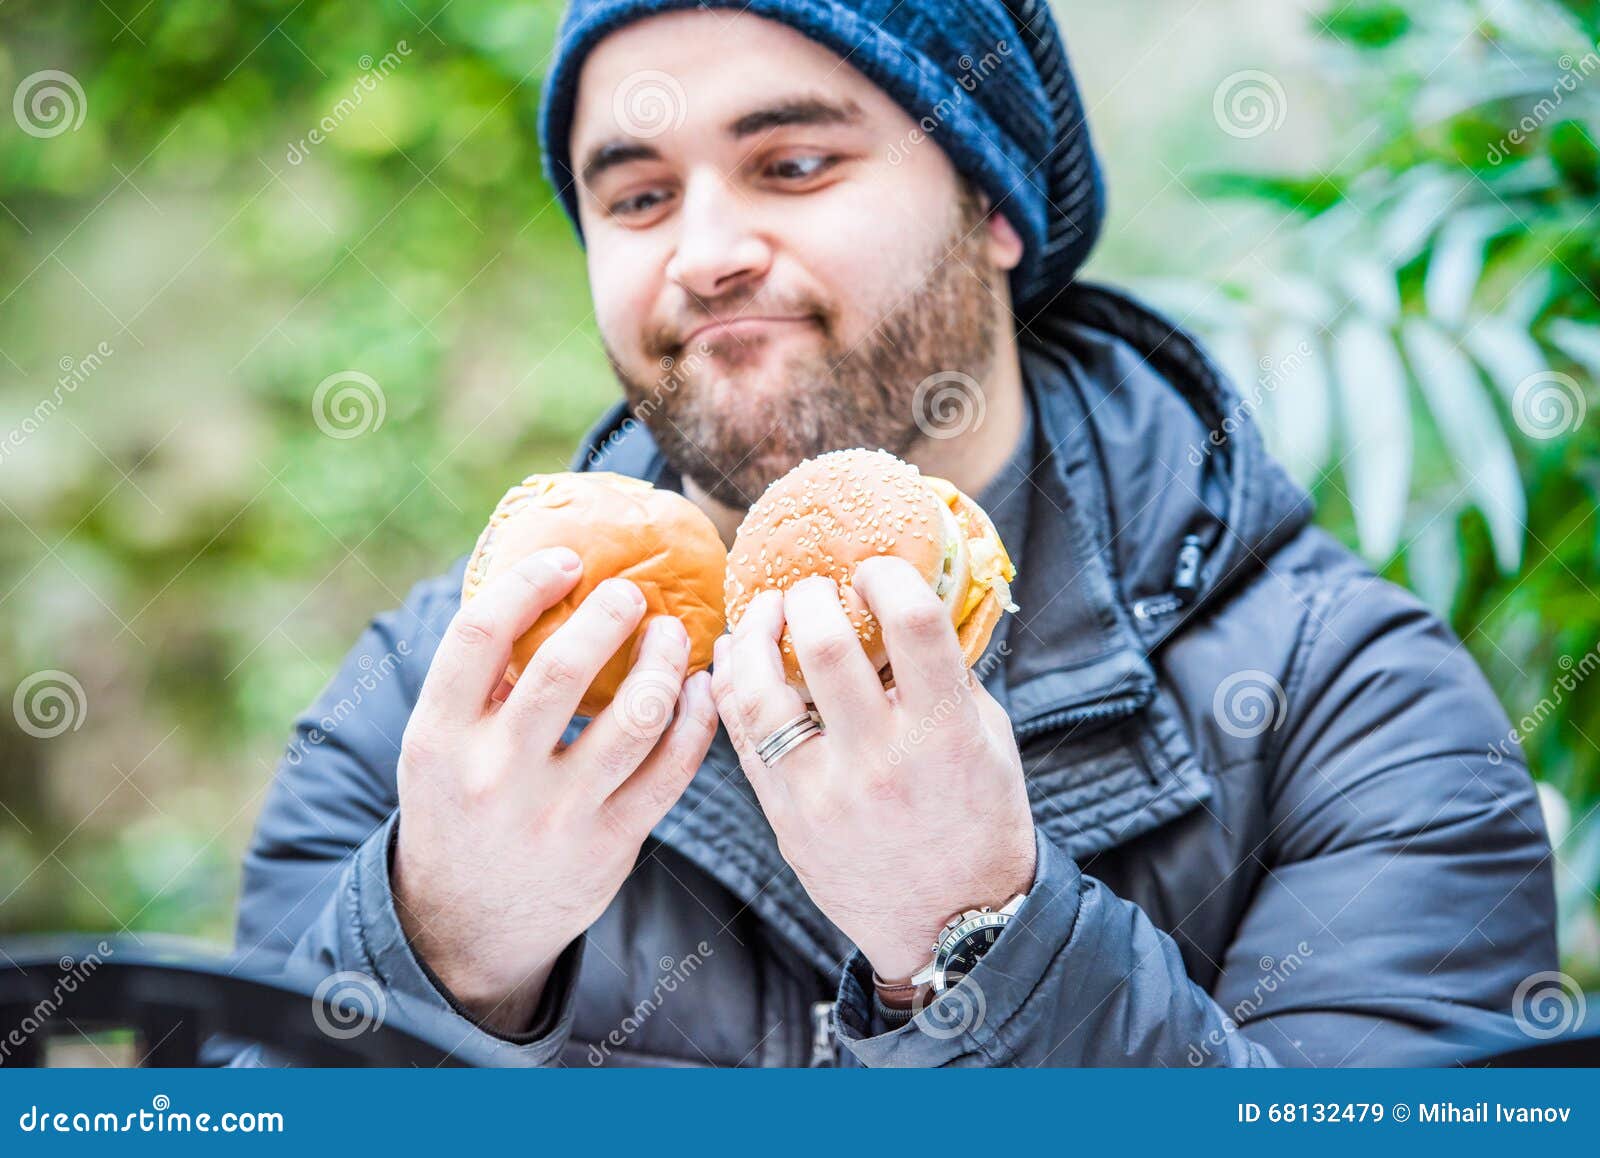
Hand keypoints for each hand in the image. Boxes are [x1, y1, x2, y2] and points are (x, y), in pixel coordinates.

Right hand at [393, 547, 716, 1033]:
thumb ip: (480, 681)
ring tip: (674, 633)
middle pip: (563, 670)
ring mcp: (556, 814)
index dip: (528, 585)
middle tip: (631, 594)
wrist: (466, 924)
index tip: (567, 561)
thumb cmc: (461, 805)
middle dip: (610, 616)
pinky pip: (670, 768)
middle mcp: (495, 775)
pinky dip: (696, 719)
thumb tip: (542, 583)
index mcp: (439, 737)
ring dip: (665, 662)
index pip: (479, 637)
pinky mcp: (611, 844)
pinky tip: (701, 688)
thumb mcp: (439, 746)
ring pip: (635, 717)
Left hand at [710, 556, 1036, 982]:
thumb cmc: (978, 819)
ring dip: (756, 635)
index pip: (914, 623)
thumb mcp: (988, 740)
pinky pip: (742, 737)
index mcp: (945, 734)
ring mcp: (825, 795)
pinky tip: (738, 655)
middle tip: (812, 588)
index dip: (888, 576)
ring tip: (767, 611)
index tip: (875, 571)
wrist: (953, 926)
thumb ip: (949, 673)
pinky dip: (732, 685)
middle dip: (811, 597)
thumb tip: (907, 600)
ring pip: (760, 692)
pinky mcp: (786, 818)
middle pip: (826, 646)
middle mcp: (882, 762)